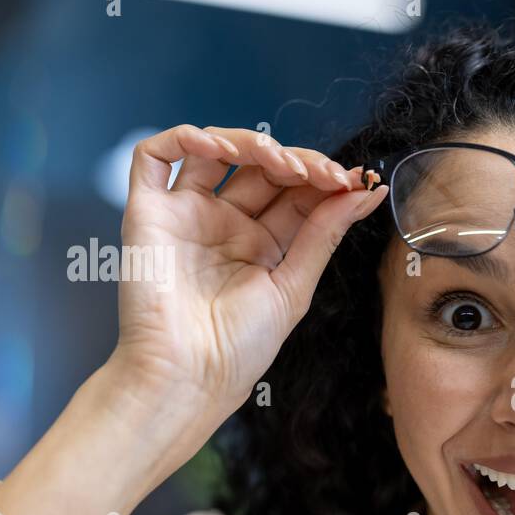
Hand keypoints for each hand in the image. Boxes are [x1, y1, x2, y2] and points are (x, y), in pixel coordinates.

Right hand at [114, 124, 387, 416]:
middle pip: (261, 167)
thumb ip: (325, 233)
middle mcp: (224, 223)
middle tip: (328, 174)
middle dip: (298, 161)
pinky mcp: (147, 211)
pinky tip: (221, 147)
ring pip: (215, 150)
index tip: (357, 180)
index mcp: (262, 243)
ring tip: (285, 165)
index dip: (324, 178)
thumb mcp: (294, 285)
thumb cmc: (239, 348)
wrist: (187, 376)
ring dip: (253, 144)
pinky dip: (186, 138)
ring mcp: (186, 214)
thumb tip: (366, 192)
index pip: (295, 192)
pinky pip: (156, 157)